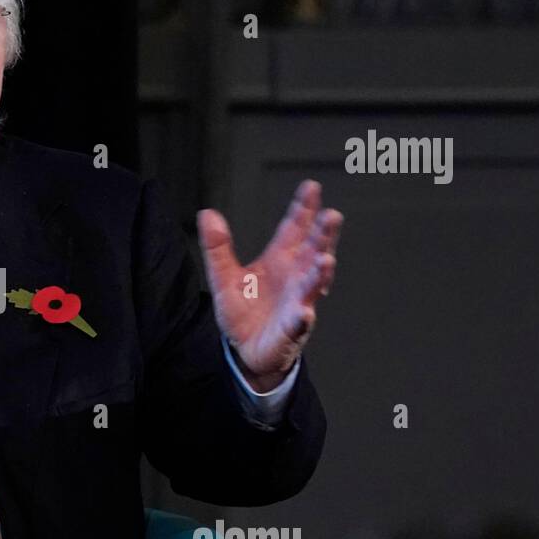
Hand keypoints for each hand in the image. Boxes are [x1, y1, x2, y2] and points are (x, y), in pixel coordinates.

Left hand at [197, 180, 342, 390]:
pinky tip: (305, 313)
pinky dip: (302, 317)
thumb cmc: (243, 312)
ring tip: (326, 260)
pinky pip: (299, 323)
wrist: (246, 350)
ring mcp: (298, 301)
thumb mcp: (224, 277)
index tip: (311, 187)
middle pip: (313, 251)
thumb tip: (207, 214)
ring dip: (321, 273)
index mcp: (280, 260)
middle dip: (324, 235)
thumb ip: (217, 247)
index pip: (294, 229)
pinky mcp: (292, 329)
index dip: (303, 209)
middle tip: (331, 216)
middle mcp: (295, 277)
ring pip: (313, 284)